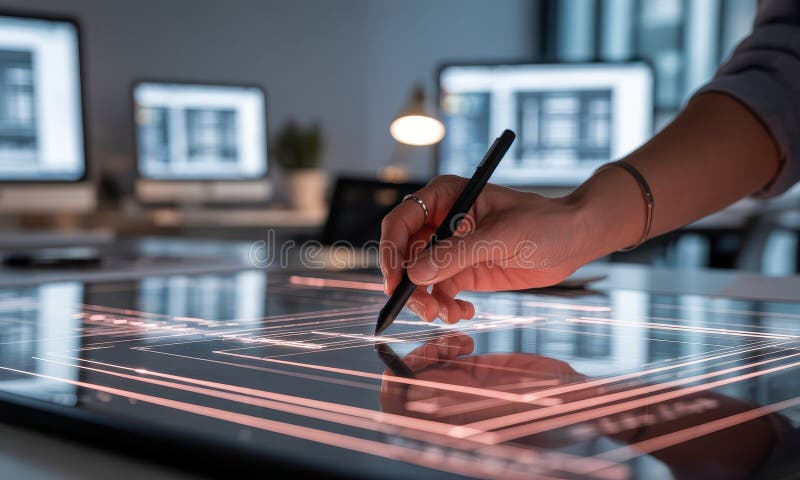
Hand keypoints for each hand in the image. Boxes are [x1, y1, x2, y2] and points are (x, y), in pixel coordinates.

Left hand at [378, 333, 583, 425]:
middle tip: (439, 346)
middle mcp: (446, 406)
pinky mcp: (472, 373)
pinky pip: (443, 356)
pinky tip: (468, 341)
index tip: (414, 360)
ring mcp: (457, 389)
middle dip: (415, 357)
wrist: (573, 400)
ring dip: (432, 346)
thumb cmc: (544, 410)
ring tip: (459, 342)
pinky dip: (447, 343)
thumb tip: (412, 399)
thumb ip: (453, 406)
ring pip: (421, 364)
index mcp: (447, 422)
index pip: (395, 407)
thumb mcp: (498, 406)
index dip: (395, 381)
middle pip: (403, 381)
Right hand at [379, 175, 588, 323]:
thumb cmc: (543, 222)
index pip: (402, 221)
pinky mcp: (463, 271)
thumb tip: (415, 274)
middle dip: (408, 284)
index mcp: (445, 197)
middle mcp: (441, 222)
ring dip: (426, 300)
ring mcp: (451, 249)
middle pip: (405, 254)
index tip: (395, 280)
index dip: (391, 251)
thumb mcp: (500, 236)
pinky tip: (464, 312)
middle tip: (423, 308)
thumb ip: (456, 255)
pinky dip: (446, 307)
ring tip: (446, 315)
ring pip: (419, 278)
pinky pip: (440, 292)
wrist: (574, 239)